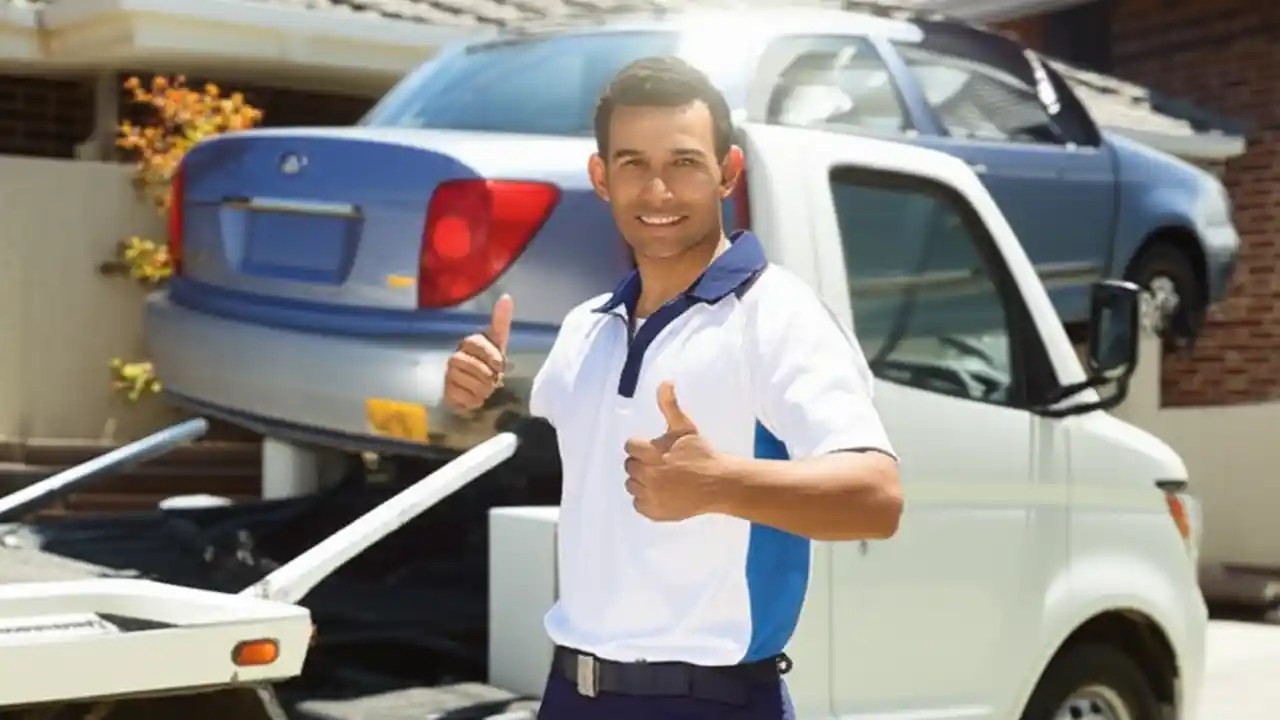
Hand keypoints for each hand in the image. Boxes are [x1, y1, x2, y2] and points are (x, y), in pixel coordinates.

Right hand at [444, 294, 512, 412]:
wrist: (480, 388)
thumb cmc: (489, 363)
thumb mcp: (498, 343)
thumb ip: (501, 321)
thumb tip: (507, 297)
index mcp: (470, 343)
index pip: (476, 343)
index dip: (490, 355)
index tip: (500, 366)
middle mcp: (456, 356)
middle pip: (467, 363)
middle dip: (485, 375)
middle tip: (493, 381)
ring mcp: (448, 374)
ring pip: (460, 379)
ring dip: (479, 388)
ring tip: (486, 390)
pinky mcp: (445, 392)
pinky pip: (456, 396)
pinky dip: (470, 400)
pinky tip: (476, 399)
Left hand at [624, 381, 725, 521]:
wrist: (719, 484)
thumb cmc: (702, 453)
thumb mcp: (685, 427)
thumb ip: (669, 405)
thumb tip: (665, 382)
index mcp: (651, 452)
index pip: (630, 446)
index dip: (643, 447)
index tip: (659, 450)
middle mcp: (647, 474)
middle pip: (630, 466)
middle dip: (643, 463)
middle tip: (664, 464)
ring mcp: (650, 495)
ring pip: (632, 485)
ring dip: (643, 481)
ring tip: (664, 479)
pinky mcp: (654, 512)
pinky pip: (638, 504)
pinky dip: (647, 500)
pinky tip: (664, 493)